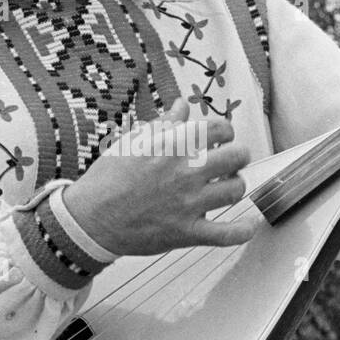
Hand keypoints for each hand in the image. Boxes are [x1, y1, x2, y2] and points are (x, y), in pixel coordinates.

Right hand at [62, 97, 257, 254]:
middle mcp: (185, 173)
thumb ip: (163, 123)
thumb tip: (182, 105)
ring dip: (235, 185)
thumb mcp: (132, 142)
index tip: (220, 137)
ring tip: (227, 185)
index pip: (220, 128)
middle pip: (237, 156)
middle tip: (229, 160)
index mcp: (173, 146)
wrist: (90, 219)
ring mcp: (189, 204)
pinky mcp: (187, 232)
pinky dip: (243, 231)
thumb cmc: (108, 178)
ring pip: (235, 190)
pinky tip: (250, 225)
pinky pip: (226, 234)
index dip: (225, 131)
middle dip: (237, 155)